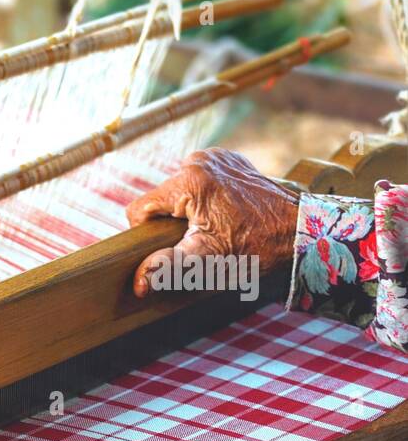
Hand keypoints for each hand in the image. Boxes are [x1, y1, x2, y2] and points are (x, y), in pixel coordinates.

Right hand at [126, 147, 297, 297]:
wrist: (302, 230)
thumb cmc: (256, 248)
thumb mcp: (208, 262)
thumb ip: (168, 268)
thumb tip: (137, 283)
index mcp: (189, 181)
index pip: (139, 210)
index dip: (150, 235)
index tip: (178, 244)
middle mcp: (199, 161)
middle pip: (159, 200)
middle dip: (171, 223)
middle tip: (203, 237)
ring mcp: (215, 157)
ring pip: (176, 193)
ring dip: (187, 213)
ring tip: (215, 226)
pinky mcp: (227, 160)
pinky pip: (197, 183)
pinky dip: (203, 200)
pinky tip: (224, 213)